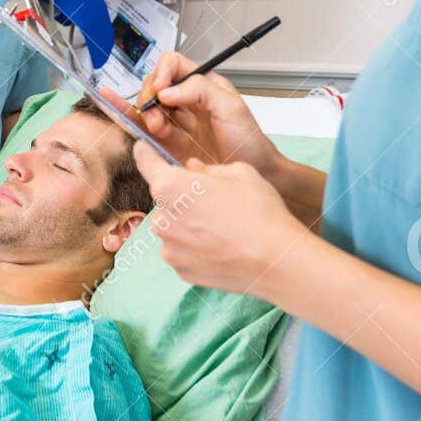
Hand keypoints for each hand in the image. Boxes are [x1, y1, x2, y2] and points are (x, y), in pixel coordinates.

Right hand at [100, 51, 278, 173]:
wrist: (256, 174)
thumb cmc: (250, 142)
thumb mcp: (232, 108)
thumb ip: (201, 91)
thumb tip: (167, 92)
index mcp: (204, 85)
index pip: (174, 65)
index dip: (164, 72)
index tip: (163, 89)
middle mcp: (187, 100)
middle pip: (156, 84)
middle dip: (151, 96)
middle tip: (158, 114)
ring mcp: (176, 122)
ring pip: (147, 106)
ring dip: (144, 113)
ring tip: (155, 127)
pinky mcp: (168, 143)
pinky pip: (142, 126)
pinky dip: (126, 115)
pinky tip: (110, 104)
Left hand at [131, 143, 310, 299]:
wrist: (275, 262)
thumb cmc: (259, 212)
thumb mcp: (239, 172)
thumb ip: (207, 168)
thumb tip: (192, 169)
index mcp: (170, 186)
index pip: (144, 160)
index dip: (147, 152)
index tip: (147, 150)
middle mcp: (161, 219)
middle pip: (163, 199)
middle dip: (181, 196)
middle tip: (213, 200)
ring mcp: (169, 248)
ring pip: (173, 227)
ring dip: (188, 223)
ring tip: (222, 227)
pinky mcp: (180, 270)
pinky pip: (182, 250)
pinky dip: (195, 246)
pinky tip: (221, 245)